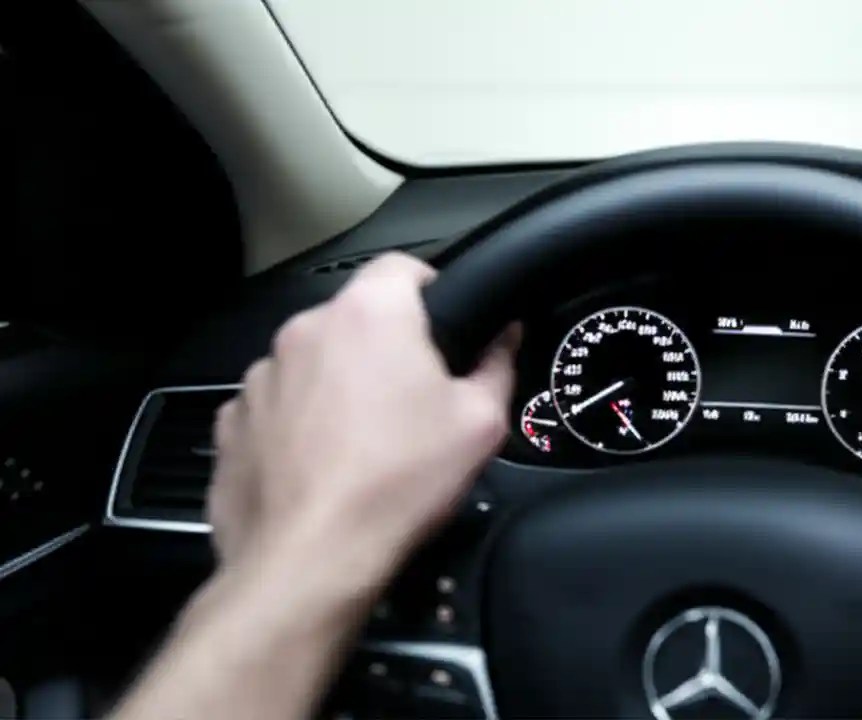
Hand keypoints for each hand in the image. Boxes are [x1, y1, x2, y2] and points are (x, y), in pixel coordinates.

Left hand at [207, 252, 517, 598]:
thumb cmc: (397, 486)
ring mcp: (261, 376)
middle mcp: (306, 331)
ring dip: (338, 387)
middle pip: (357, 319)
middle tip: (416, 402)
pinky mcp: (232, 421)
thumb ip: (497, 365)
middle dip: (385, 350)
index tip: (446, 329)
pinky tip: (325, 467)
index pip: (404, 265)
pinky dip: (299, 426)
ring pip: (314, 364)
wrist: (309, 560)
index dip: (432, 291)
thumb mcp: (481, 424)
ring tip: (367, 445)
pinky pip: (277, 407)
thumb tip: (502, 338)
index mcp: (371, 315)